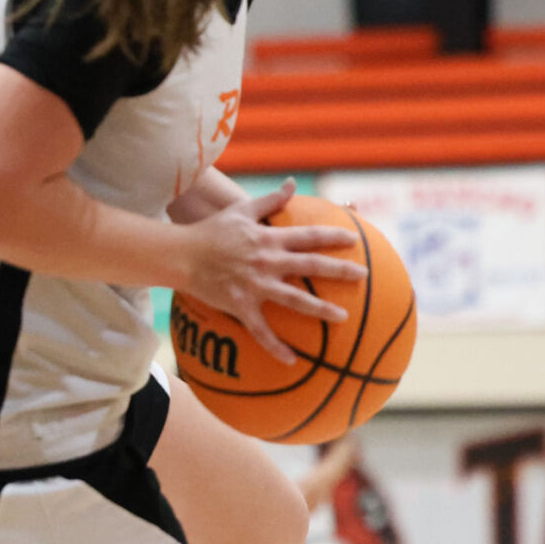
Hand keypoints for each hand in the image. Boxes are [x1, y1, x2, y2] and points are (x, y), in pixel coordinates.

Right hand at [180, 178, 367, 364]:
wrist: (181, 255)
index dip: (333, 236)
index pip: (308, 235)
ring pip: (294, 299)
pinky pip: (261, 330)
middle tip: (364, 275)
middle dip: (339, 270)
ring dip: (320, 309)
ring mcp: (255, 284)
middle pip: (310, 265)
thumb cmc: (211, 231)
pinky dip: (276, 346)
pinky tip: (292, 360)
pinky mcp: (241, 305)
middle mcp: (267, 261)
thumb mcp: (241, 209)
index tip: (355, 240)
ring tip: (343, 317)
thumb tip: (293, 183)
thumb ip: (271, 199)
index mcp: (268, 238)